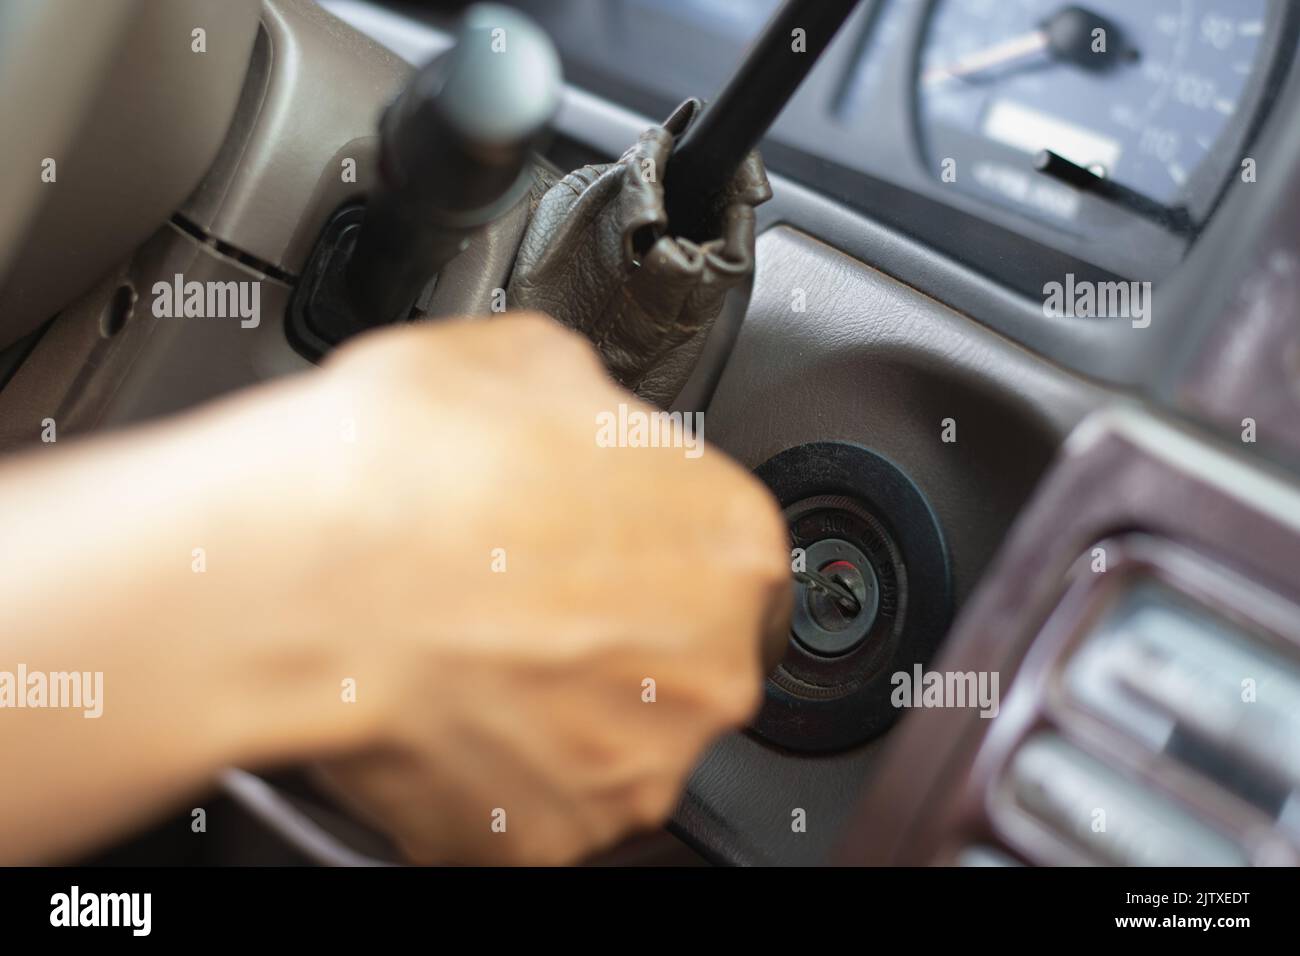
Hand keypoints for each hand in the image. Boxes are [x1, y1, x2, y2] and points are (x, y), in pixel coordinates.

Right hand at [286, 313, 790, 863]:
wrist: (297, 574)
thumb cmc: (410, 469)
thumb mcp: (528, 364)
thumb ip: (597, 412)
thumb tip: (585, 422)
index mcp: (732, 546)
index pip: (732, 564)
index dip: (659, 553)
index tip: (608, 552)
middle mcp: (709, 673)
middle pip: (683, 663)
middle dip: (614, 636)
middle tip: (524, 597)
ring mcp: (628, 769)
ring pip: (610, 740)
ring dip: (557, 705)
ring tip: (469, 646)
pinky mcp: (542, 839)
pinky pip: (532, 800)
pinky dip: (492, 765)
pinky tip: (440, 703)